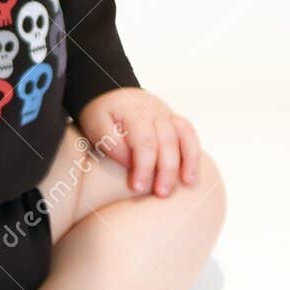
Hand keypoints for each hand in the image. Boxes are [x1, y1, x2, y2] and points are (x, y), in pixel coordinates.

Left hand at [78, 87, 200, 197]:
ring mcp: (168, 115)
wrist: (111, 95)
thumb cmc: (103, 114)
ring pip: (184, 136)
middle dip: (166, 170)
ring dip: (188, 162)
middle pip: (168, 141)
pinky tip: (191, 175)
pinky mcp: (175, 121)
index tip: (137, 187)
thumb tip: (130, 162)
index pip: (144, 141)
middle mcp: (155, 111)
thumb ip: (112, 143)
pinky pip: (190, 135)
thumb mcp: (96, 125)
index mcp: (134, 111)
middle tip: (161, 193)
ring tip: (187, 184)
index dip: (143, 166)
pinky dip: (194, 155)